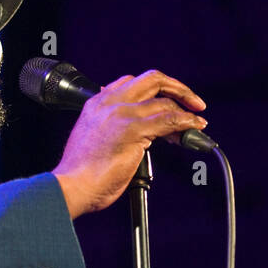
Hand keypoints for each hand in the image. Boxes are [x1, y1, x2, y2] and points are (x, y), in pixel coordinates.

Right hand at [52, 69, 206, 217]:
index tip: (166, 104)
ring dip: (186, 110)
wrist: (70, 187)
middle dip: (178, 88)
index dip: (155, 91)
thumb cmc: (81, 175)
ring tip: (196, 125)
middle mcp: (109, 102)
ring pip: (164, 100)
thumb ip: (112, 131)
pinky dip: (187, 122)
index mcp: (97, 104)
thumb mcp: (94, 142)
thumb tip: (139, 137)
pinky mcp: (133, 129)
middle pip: (152, 79)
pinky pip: (169, 119)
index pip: (131, 83)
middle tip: (192, 102)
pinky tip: (194, 128)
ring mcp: (122, 114)